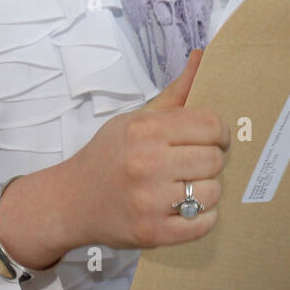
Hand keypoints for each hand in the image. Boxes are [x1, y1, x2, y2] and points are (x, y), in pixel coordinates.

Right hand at [57, 49, 229, 250]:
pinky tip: (185, 208)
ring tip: (188, 187)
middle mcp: (147, 163)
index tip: (212, 139)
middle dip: (211, 161)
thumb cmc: (108, 156)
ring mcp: (149, 201)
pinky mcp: (152, 233)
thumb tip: (203, 56)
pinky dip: (202, 218)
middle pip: (214, 159)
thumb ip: (176, 92)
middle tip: (195, 164)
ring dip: (206, 191)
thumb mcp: (136, 119)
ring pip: (213, 193)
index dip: (219, 132)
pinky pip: (203, 224)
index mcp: (145, 130)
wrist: (70, 201)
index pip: (210, 125)